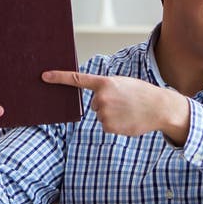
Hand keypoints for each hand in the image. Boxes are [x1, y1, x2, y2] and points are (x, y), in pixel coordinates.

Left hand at [43, 70, 189, 144]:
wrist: (159, 107)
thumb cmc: (142, 94)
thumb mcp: (123, 83)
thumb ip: (106, 88)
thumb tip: (95, 103)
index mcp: (104, 82)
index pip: (77, 79)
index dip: (59, 78)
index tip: (44, 76)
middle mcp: (101, 98)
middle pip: (94, 104)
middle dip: (107, 104)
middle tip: (124, 102)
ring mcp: (104, 113)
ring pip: (101, 116)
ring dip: (113, 115)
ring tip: (128, 111)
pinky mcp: (109, 127)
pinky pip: (107, 126)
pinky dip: (116, 125)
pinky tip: (128, 120)